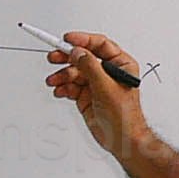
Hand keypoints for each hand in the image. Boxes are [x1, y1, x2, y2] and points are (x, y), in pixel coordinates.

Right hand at [45, 28, 151, 166]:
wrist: (122, 139)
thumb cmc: (125, 116)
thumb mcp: (106, 87)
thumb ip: (90, 67)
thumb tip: (78, 52)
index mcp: (120, 64)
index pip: (100, 45)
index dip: (82, 40)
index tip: (67, 39)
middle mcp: (107, 72)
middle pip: (83, 57)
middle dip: (67, 57)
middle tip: (53, 57)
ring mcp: (95, 84)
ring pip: (74, 72)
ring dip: (62, 75)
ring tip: (54, 81)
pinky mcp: (86, 96)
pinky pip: (70, 86)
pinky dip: (63, 87)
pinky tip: (60, 91)